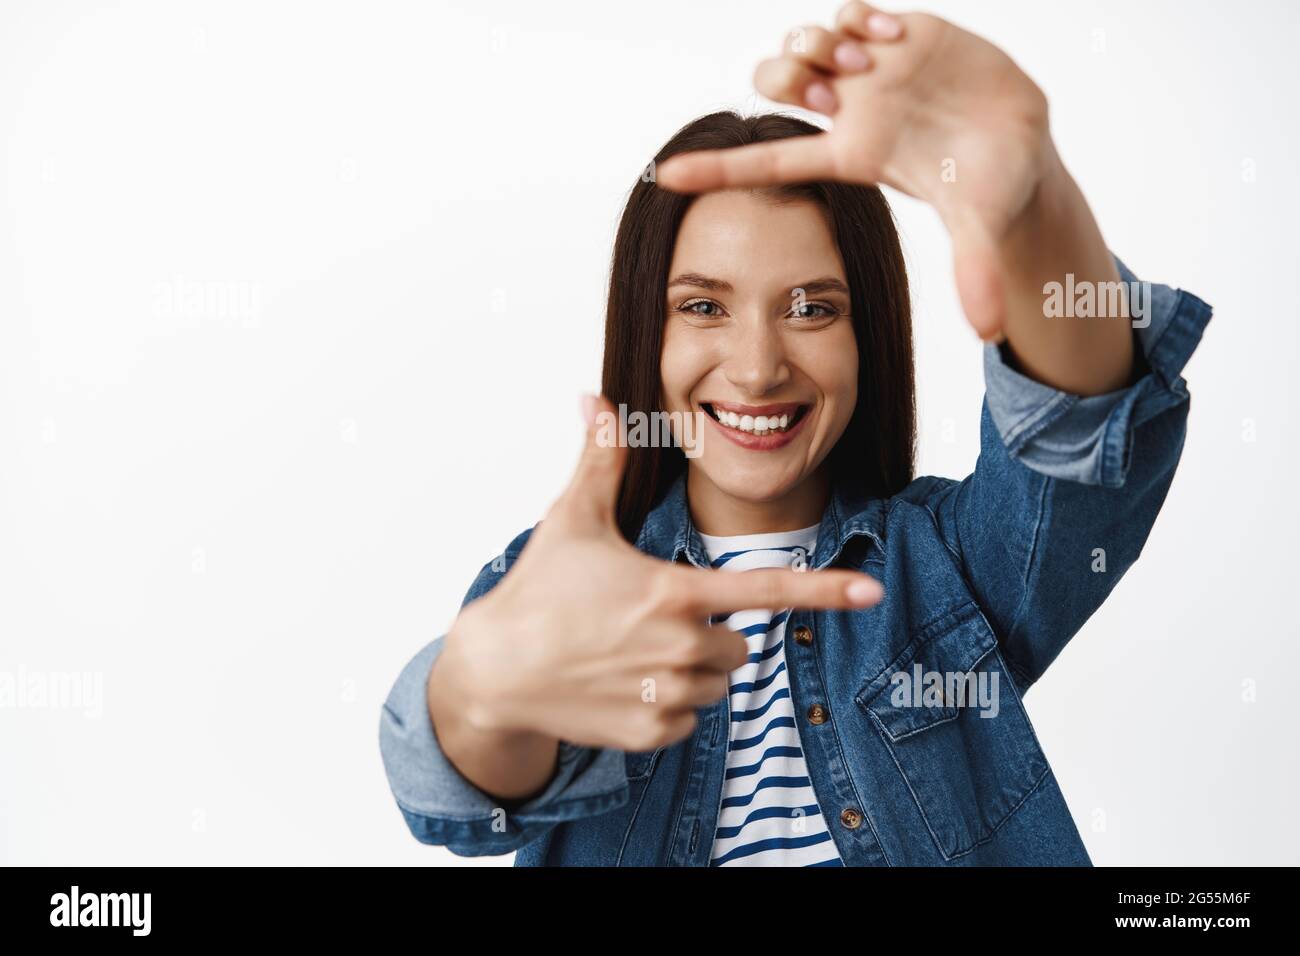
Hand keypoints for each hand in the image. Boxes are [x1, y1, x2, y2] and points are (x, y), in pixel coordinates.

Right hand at [440, 395, 884, 752]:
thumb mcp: (572, 520)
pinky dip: (666, 706)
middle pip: (740, 646)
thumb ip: (601, 459)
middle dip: (710, 634)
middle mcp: (678, 647)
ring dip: (689, 672)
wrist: (494, 671)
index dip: (824, 589)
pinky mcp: (650, 734)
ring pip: (717, 685)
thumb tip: (596, 395)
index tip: (873, 592)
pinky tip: (620, 687)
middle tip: (651, 623)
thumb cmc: (538, 589)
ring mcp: (665, 695)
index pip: (765, 587)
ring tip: (629, 655)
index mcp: (672, 592)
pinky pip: (689, 720)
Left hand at [655, 2, 1057, 339]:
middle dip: (788, 78)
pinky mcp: (900, 34)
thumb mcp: (981, 224)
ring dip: (821, 44)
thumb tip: (989, 332)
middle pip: (777, 84)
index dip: (717, 169)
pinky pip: (851, 14)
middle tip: (829, 92)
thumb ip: (977, 271)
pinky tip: (889, 37)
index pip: (770, 162)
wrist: (1027, 139)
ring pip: (806, 41)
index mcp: (853, 156)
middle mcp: (851, 110)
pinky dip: (857, 18)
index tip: (666, 176)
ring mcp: (872, 69)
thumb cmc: (993, 187)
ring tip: (865, 62)